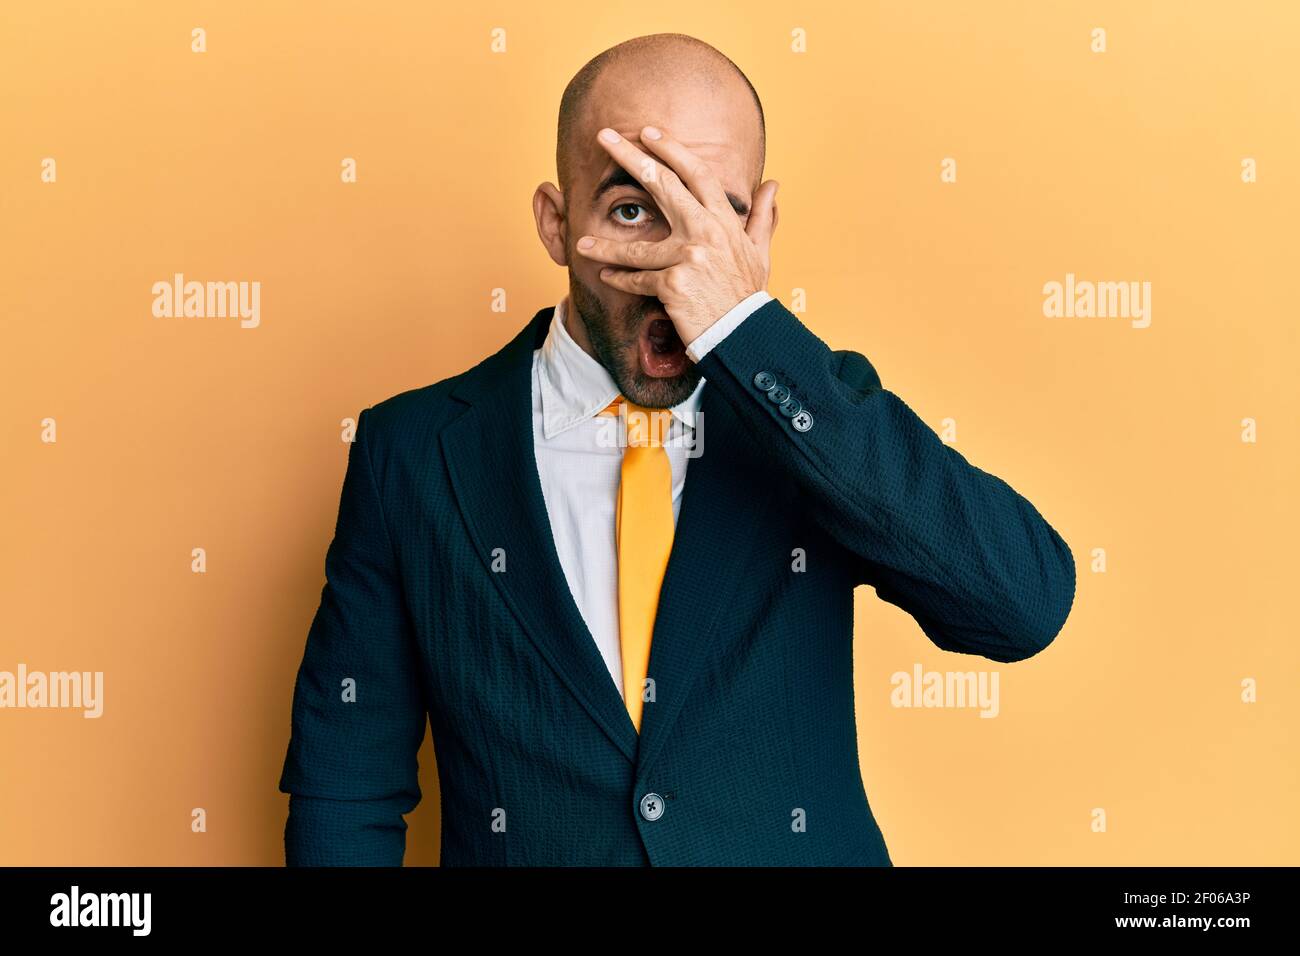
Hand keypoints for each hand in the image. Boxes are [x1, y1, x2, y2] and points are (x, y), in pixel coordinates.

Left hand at [574, 125, 778, 346]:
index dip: (671, 149)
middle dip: (630, 156)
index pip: (696, 173)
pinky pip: (638, 279)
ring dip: (606, 245)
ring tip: (582, 243)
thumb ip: (762, 217)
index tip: (648, 133)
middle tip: (604, 137)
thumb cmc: (748, 296)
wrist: (745, 334)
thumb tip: (772, 185)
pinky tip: (604, 276)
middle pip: (662, 183)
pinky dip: (620, 280)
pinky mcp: (673, 283)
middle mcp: (706, 231)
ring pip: (637, 246)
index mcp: (724, 220)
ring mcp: (689, 256)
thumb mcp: (760, 253)